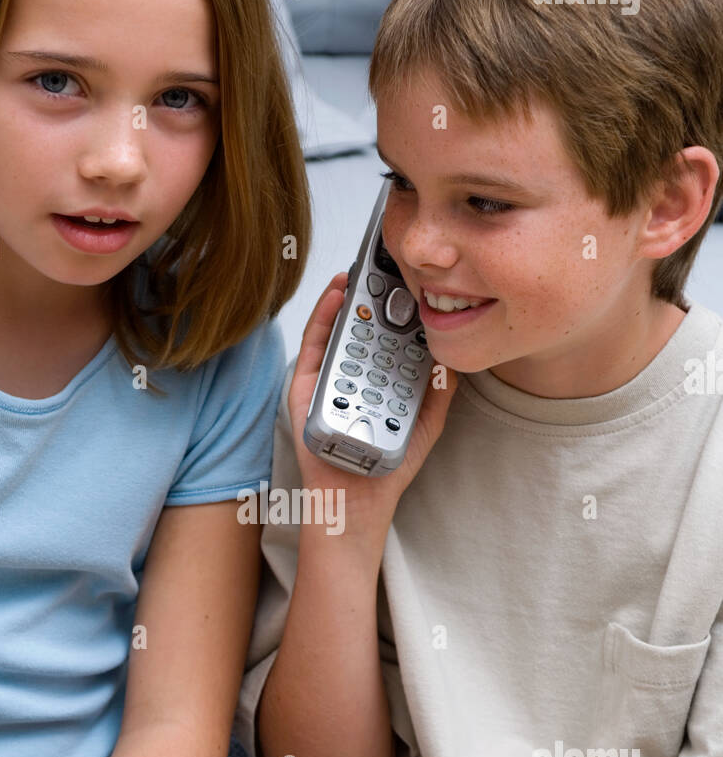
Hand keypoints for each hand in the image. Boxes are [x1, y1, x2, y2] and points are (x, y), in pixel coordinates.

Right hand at [288, 273, 459, 533]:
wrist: (359, 496)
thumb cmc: (390, 462)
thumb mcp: (427, 419)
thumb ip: (440, 386)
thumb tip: (451, 351)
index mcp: (380, 375)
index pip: (388, 331)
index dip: (398, 302)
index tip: (412, 276)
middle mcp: (354, 371)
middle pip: (365, 323)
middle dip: (375, 290)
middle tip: (388, 260)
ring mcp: (329, 375)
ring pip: (339, 327)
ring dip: (350, 293)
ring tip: (365, 267)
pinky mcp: (305, 384)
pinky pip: (315, 343)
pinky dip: (325, 314)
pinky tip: (339, 293)